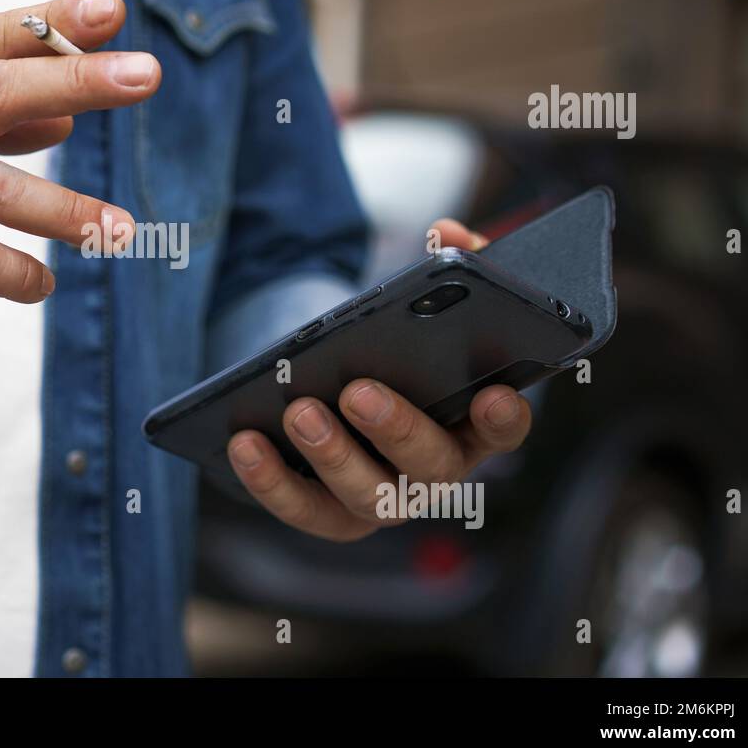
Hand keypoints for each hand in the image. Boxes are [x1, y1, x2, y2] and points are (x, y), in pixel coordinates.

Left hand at [225, 219, 531, 541]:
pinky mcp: (330, 515)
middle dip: (395, 426)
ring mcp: (384, 499)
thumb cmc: (390, 348)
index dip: (504, 416)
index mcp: (470, 421)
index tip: (495, 393)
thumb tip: (449, 232)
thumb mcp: (419, 306)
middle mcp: (435, 469)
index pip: (502, 426)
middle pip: (429, 463)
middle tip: (358, 389)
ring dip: (331, 453)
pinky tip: (243, 442)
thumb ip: (450, 264)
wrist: (331, 391)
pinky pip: (300, 507)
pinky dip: (269, 480)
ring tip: (299, 410)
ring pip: (366, 492)